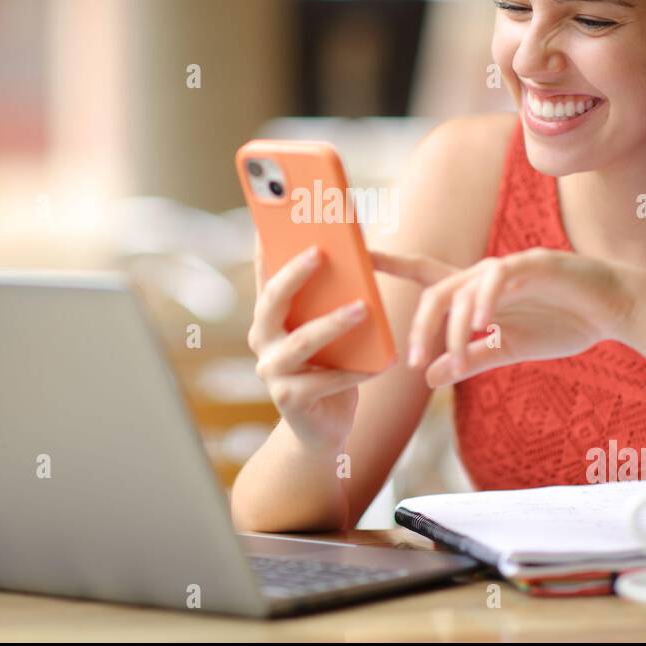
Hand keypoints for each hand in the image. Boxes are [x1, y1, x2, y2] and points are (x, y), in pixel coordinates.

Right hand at [246, 238, 391, 450]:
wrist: (323, 429)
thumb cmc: (330, 369)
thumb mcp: (330, 330)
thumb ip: (329, 301)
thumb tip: (353, 260)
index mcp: (270, 317)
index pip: (266, 274)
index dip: (267, 245)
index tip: (275, 216)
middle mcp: (263, 340)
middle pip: (273, 300)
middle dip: (296, 273)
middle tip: (322, 251)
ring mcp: (272, 372)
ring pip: (302, 341)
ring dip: (333, 323)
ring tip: (364, 307)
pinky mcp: (290, 400)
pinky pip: (326, 380)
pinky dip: (356, 371)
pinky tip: (381, 362)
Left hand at [373, 247, 644, 388]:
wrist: (617, 310)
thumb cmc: (565, 322)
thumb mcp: (510, 349)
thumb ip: (470, 359)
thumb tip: (428, 377)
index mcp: (478, 291)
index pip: (427, 274)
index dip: (393, 264)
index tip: (360, 256)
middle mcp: (487, 274)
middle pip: (437, 290)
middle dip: (420, 326)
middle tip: (414, 361)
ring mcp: (510, 267)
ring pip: (464, 289)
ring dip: (453, 327)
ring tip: (453, 359)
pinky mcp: (536, 264)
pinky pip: (500, 277)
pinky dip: (486, 299)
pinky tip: (483, 322)